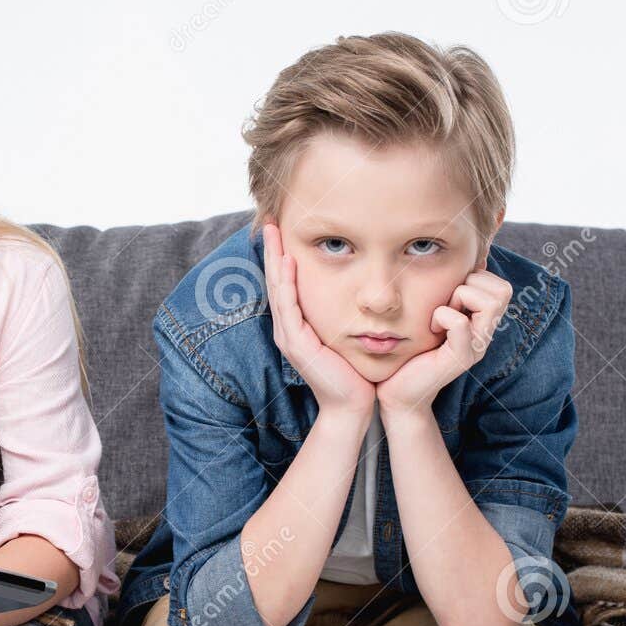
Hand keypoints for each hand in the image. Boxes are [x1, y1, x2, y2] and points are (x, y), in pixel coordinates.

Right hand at [261, 222, 375, 416]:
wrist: (351, 405)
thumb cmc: (353, 372)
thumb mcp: (344, 336)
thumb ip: (341, 314)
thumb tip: (355, 291)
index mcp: (295, 325)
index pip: (284, 284)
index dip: (281, 256)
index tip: (282, 229)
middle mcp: (286, 328)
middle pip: (275, 281)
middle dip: (272, 250)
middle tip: (270, 220)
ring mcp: (288, 336)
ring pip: (277, 289)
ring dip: (275, 258)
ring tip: (274, 232)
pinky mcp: (296, 343)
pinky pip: (288, 306)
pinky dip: (286, 282)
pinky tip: (288, 262)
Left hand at [375, 268, 512, 414]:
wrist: (397, 391)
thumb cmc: (412, 350)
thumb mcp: (433, 316)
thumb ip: (448, 295)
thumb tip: (459, 266)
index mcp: (482, 323)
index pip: (502, 286)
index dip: (476, 280)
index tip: (450, 296)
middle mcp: (485, 335)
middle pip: (502, 291)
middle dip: (470, 285)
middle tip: (446, 303)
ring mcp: (476, 348)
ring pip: (489, 302)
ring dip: (459, 298)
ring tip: (439, 316)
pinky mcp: (460, 359)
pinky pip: (460, 323)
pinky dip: (443, 317)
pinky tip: (431, 329)